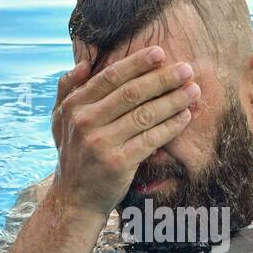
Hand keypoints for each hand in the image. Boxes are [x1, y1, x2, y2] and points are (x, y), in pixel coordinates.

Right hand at [50, 45, 199, 217]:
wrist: (74, 199)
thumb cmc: (74, 155)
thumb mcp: (59, 120)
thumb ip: (67, 89)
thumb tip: (83, 64)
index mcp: (74, 106)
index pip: (110, 78)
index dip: (136, 63)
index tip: (160, 53)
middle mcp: (85, 122)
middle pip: (132, 93)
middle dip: (162, 79)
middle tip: (187, 69)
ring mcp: (101, 143)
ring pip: (145, 115)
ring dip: (173, 100)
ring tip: (193, 91)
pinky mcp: (118, 163)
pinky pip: (151, 139)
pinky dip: (171, 126)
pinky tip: (185, 117)